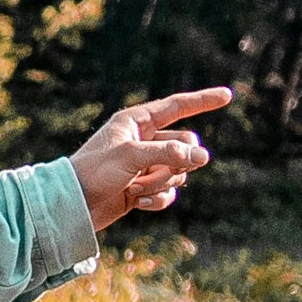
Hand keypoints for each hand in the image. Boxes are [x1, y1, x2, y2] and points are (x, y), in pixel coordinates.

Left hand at [70, 84, 231, 231]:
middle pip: (186, 144)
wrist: (72, 206)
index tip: (228, 95)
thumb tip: (203, 157)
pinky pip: (170, 192)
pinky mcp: (145, 187)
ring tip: (135, 188)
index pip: (177, 106)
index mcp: (136, 121)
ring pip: (180, 171)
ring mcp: (146, 164)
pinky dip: (158, 199)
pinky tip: (138, 203)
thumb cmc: (94, 172)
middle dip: (178, 162)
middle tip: (158, 172)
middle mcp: (144, 140)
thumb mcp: (131, 157)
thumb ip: (168, 154)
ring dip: (162, 183)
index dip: (203, 101)